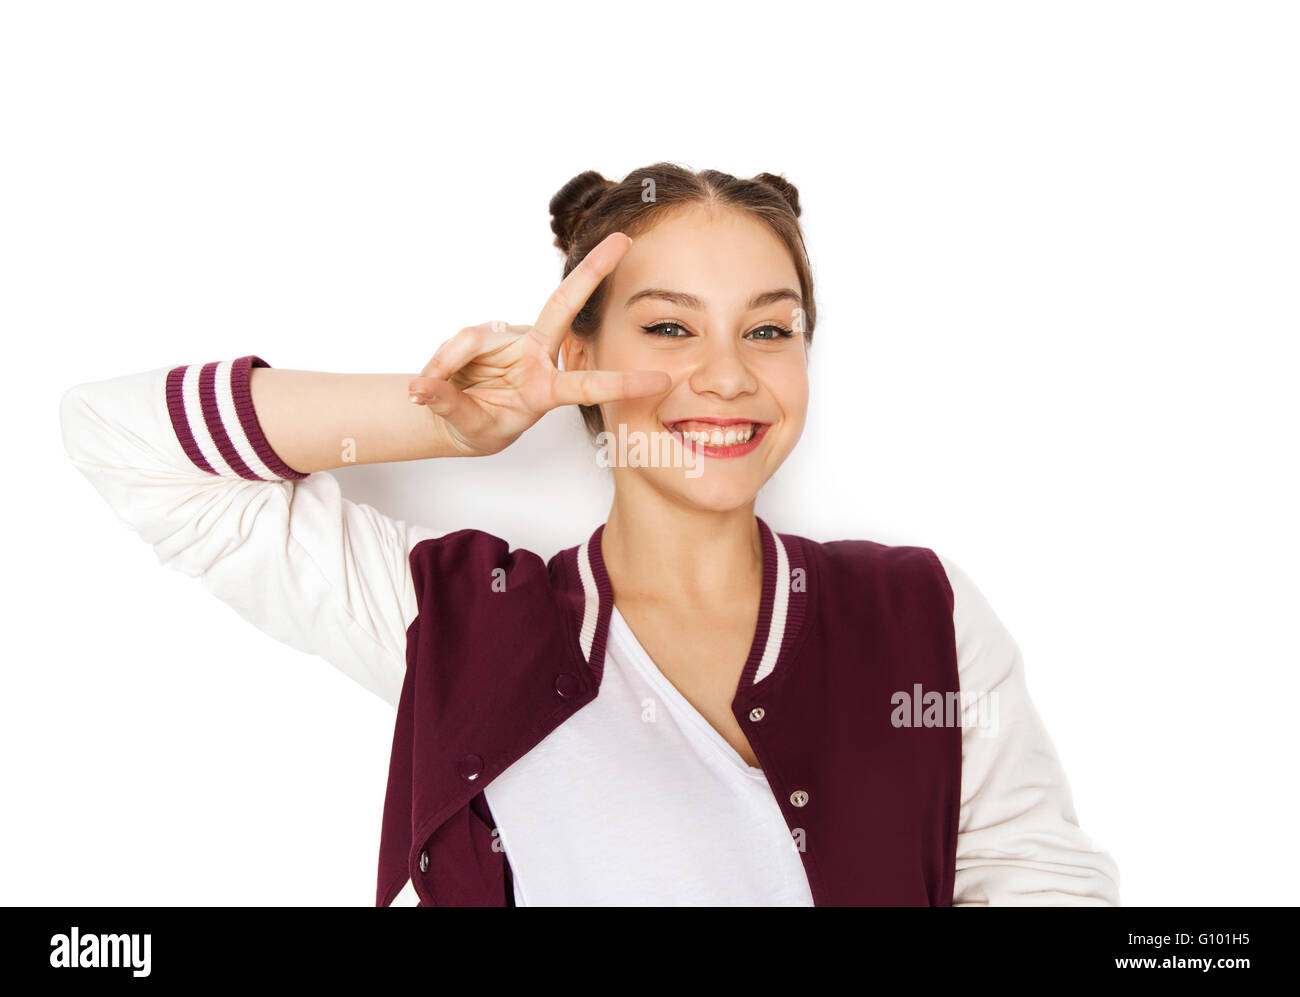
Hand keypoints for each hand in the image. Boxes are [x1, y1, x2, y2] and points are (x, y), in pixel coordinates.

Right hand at [408, 232, 669, 456]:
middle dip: (592, 271)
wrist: (461, 418)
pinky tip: (429, 380)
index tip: (660, 381)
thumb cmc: (482, 425)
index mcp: (546, 389)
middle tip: (623, 240)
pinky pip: (460, 340)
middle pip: (563, 305)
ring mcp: (512, 339)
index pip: (588, 385)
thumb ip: (449, 405)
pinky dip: (441, 362)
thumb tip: (421, 388)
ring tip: (428, 390)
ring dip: (449, 362)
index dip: (623, 383)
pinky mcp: (486, 332)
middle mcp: (535, 356)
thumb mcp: (472, 426)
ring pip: (475, 337)